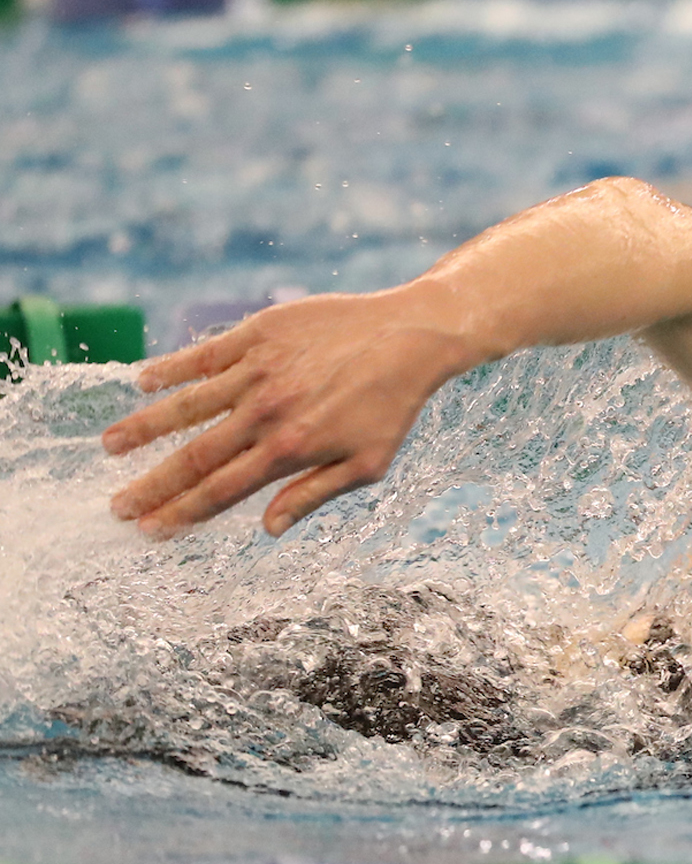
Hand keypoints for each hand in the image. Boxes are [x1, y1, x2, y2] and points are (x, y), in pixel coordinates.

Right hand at [102, 287, 482, 537]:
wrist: (411, 337)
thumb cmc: (392, 407)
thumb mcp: (366, 465)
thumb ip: (313, 495)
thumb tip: (267, 529)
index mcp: (290, 450)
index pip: (222, 490)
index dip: (181, 513)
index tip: (149, 531)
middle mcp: (266, 412)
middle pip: (195, 456)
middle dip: (151, 485)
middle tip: (116, 506)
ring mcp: (258, 370)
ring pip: (186, 404)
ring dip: (144, 427)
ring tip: (109, 447)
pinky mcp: (259, 333)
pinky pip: (204, 354)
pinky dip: (171, 368)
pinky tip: (143, 381)